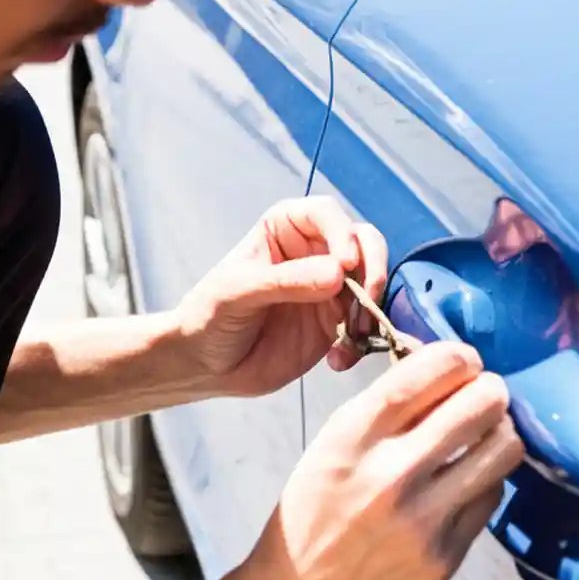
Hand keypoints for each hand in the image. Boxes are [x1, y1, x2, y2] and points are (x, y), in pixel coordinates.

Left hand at [174, 196, 387, 396]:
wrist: (205, 365)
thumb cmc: (209, 315)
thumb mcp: (239, 293)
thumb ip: (286, 281)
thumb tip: (337, 273)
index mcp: (286, 228)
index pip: (326, 214)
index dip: (343, 234)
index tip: (345, 264)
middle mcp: (314, 253)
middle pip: (362, 243)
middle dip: (373, 268)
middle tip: (368, 297)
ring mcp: (328, 289)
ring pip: (370, 284)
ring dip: (371, 310)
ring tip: (352, 336)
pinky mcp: (334, 323)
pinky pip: (364, 325)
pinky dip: (361, 342)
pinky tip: (338, 360)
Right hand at [239, 341, 525, 579]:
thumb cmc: (309, 519)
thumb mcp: (328, 450)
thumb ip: (382, 412)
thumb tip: (443, 373)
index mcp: (353, 438)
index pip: (429, 371)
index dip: (460, 356)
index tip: (465, 361)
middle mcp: (390, 474)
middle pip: (482, 403)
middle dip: (490, 392)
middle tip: (484, 398)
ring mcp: (423, 519)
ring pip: (503, 448)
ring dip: (500, 434)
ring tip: (484, 439)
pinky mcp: (446, 556)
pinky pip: (493, 496)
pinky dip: (486, 482)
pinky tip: (467, 485)